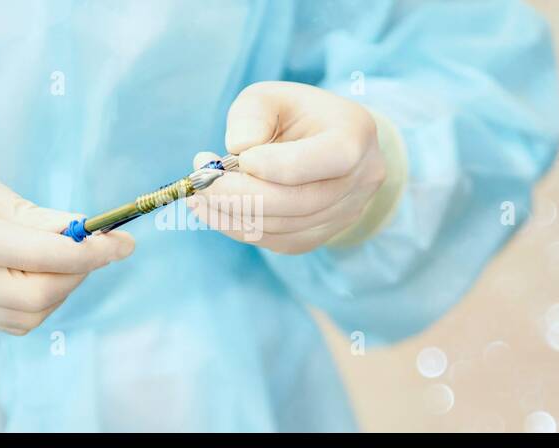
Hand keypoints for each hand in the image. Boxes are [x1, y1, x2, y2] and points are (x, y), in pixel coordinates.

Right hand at [0, 121, 133, 334]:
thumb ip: (21, 209)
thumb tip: (77, 231)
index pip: (36, 257)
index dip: (89, 254)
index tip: (121, 241)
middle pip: (33, 300)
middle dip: (79, 277)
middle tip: (100, 248)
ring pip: (18, 319)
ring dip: (58, 292)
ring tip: (69, 257)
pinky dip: (30, 301)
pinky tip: (37, 269)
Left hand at [192, 81, 384, 253]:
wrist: (323, 143)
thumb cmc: (294, 115)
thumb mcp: (271, 96)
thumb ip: (252, 114)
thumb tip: (238, 148)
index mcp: (355, 134)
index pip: (328, 159)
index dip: (280, 165)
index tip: (238, 158)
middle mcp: (360, 179)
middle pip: (301, 202)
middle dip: (242, 194)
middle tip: (201, 181)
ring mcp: (345, 213)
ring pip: (286, 227)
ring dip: (234, 213)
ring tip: (198, 194)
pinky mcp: (322, 235)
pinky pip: (278, 241)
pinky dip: (240, 228)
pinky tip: (213, 210)